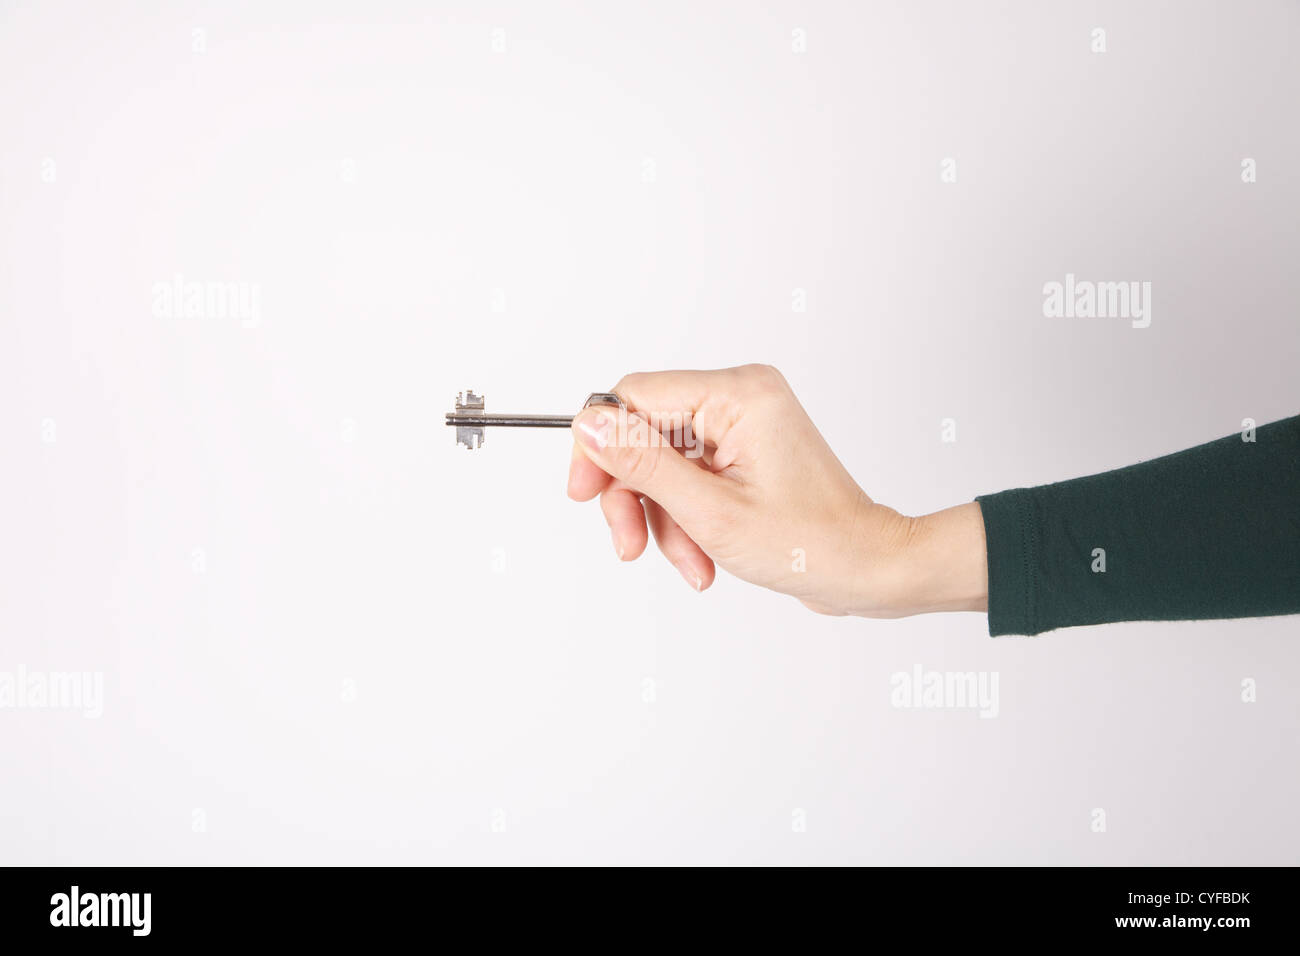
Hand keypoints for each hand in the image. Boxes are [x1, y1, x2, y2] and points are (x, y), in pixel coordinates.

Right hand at [566, 365, 987, 617]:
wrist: (867, 569)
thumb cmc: (811, 543)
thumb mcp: (710, 511)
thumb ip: (643, 464)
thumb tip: (590, 425)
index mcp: (738, 395)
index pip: (635, 395)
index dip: (600, 444)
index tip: (585, 493)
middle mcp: (741, 397)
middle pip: (643, 433)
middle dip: (634, 495)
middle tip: (630, 544)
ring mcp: (743, 425)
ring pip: (661, 464)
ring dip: (663, 519)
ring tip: (691, 563)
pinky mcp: (743, 451)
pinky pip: (687, 477)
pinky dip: (685, 520)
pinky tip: (703, 557)